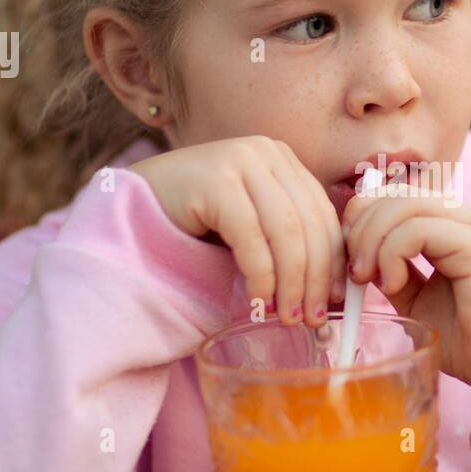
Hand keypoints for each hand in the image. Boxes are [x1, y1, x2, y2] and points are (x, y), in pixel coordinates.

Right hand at [130, 136, 344, 326]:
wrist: (133, 209)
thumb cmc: (197, 224)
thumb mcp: (254, 225)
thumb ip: (289, 240)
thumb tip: (336, 289)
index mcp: (284, 160)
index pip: (323, 215)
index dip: (334, 262)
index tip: (338, 302)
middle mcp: (267, 152)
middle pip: (309, 225)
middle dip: (316, 279)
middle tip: (313, 319)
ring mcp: (240, 160)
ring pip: (286, 233)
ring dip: (291, 283)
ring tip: (287, 317)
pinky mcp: (216, 180)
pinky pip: (251, 237)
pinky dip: (261, 275)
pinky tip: (258, 301)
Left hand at [341, 185, 470, 398]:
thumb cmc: (467, 337)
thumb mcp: (415, 298)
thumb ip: (391, 270)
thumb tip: (356, 255)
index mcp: (454, 225)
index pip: (398, 195)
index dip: (364, 217)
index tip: (350, 257)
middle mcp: (466, 218)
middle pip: (396, 194)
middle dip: (361, 228)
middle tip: (354, 271)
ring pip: (404, 205)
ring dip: (372, 241)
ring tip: (367, 279)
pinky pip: (419, 229)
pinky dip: (392, 253)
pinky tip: (392, 284)